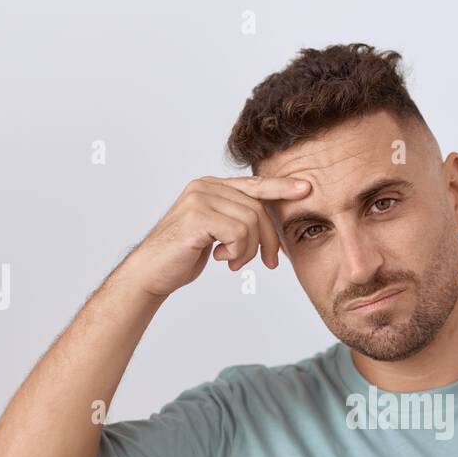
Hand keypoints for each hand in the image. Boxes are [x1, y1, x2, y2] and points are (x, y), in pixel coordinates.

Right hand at [118, 174, 311, 299]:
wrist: (151, 271)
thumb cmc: (182, 255)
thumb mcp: (215, 232)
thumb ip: (236, 219)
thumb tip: (266, 223)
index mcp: (210, 186)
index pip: (254, 185)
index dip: (281, 186)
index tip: (305, 189)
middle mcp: (205, 186)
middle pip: (258, 208)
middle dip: (268, 240)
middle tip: (268, 263)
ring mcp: (199, 199)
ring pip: (251, 222)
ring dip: (249, 251)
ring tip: (233, 262)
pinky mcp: (197, 216)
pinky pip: (239, 233)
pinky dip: (237, 252)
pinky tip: (222, 259)